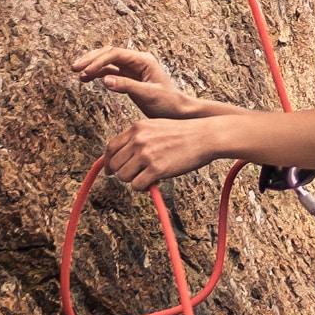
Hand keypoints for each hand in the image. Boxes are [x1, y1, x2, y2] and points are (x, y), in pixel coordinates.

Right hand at [74, 43, 204, 120]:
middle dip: (91, 59)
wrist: (178, 112)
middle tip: (74, 67)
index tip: (85, 71)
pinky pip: (110, 72)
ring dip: (92, 66)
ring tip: (77, 73)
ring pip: (107, 62)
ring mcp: (132, 69)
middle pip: (109, 54)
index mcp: (143, 60)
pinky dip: (98, 75)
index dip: (98, 61)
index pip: (116, 54)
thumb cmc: (167, 103)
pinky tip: (86, 79)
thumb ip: (127, 86)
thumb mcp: (148, 95)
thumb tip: (105, 80)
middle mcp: (137, 61)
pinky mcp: (129, 78)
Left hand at [104, 114, 228, 190]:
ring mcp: (146, 154)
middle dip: (122, 173)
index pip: (111, 147)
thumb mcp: (156, 127)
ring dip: (133, 181)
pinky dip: (143, 187)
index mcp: (137, 128)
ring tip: (146, 177)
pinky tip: (153, 182)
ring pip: (123, 176)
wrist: (205, 136)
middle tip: (134, 176)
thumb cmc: (184, 134)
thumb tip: (126, 156)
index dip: (109, 161)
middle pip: (115, 164)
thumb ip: (140, 138)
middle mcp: (138, 139)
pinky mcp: (156, 169)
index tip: (110, 170)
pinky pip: (137, 185)